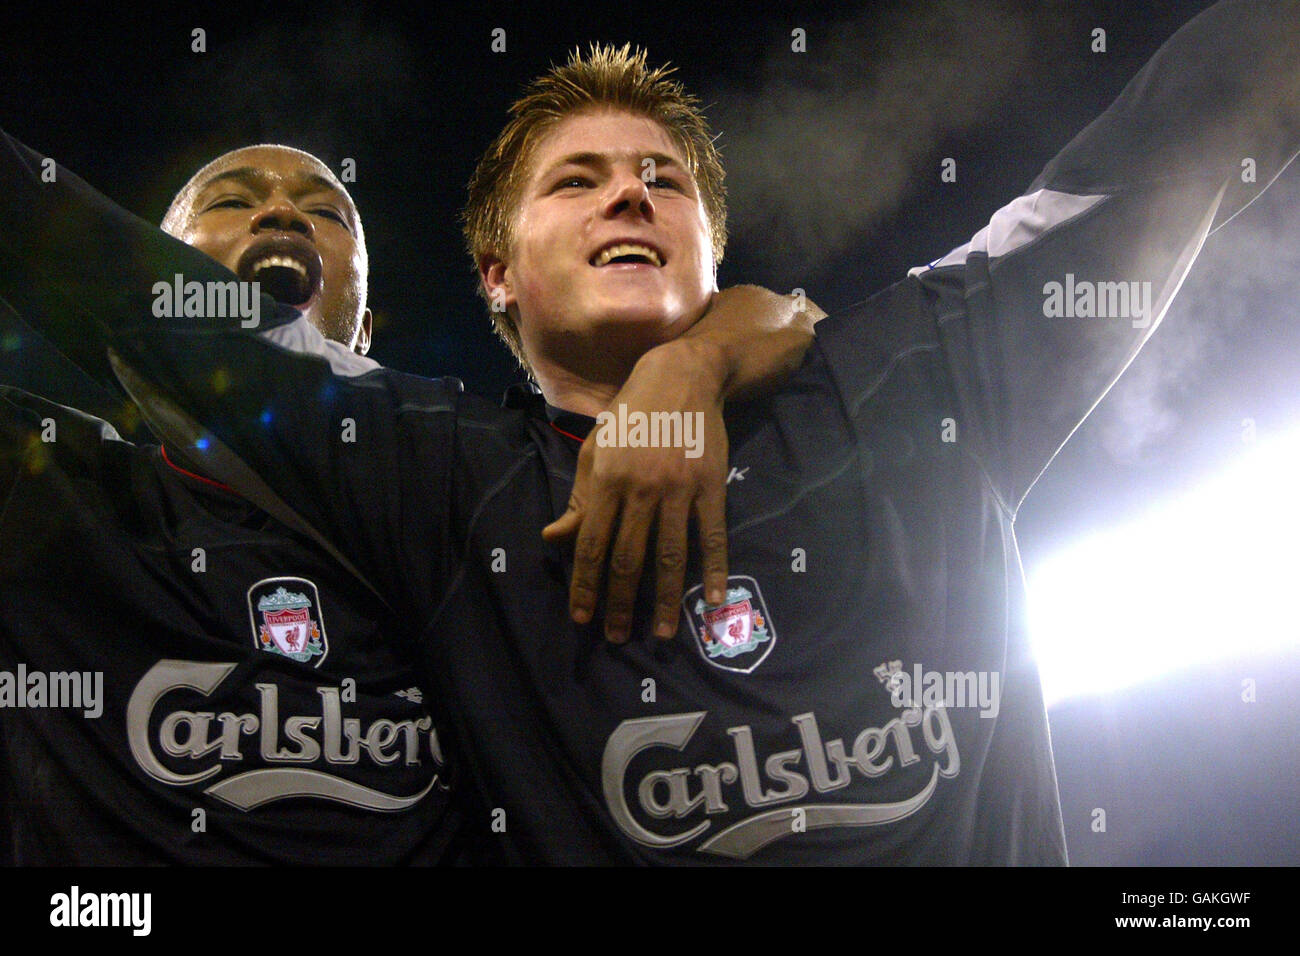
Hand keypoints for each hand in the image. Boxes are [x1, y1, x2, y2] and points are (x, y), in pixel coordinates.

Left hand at [542, 339, 729, 642]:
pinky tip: (712, 599)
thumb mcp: (596, 450)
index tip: (581, 617)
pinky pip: (712, 536)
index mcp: (607, 480)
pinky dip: (713, 569)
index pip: (592, 545)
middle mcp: (641, 489)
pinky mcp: (711, 486)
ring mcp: (679, 489)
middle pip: (629, 558)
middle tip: (617, 637)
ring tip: (662, 633)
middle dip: (621, 603)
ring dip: (666, 600)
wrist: (683, 376)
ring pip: (670, 556)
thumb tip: (555, 539)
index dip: (586, 585)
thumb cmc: (631, 415)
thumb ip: (580, 498)